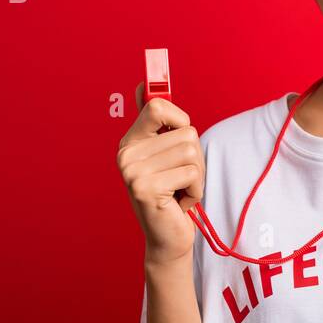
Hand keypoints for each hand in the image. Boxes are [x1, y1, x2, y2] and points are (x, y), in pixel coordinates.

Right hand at [117, 82, 205, 266]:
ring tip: (180, 190)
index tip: (180, 134)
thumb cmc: (172, 194)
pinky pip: (192, 173)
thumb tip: (144, 85)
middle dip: (195, 157)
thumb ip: (155, 122)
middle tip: (180, 178)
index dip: (180, 118)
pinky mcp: (146, 188)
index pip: (157, 106)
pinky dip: (195, 190)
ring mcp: (132, 171)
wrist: (168, 238)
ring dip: (197, 175)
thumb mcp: (165, 155)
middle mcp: (126, 154)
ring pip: (191, 152)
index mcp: (130, 142)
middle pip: (186, 132)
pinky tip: (179, 203)